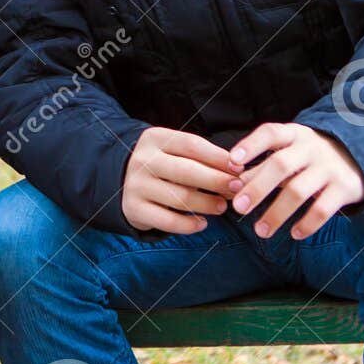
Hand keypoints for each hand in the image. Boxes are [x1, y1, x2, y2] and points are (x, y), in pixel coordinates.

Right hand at [120, 126, 241, 233]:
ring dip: (207, 204)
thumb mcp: (176, 152)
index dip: (219, 158)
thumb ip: (203, 158)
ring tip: (222, 207)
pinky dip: (189, 225)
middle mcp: (143, 160)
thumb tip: (237, 172)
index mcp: (155, 139)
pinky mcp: (133, 208)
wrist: (124, 181)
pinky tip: (201, 223)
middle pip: (187, 171)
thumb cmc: (163, 166)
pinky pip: (167, 221)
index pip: (192, 145)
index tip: (239, 169)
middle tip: (237, 189)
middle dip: (217, 181)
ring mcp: (136, 185)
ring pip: (179, 197)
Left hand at [227, 122, 363, 239]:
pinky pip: (323, 209)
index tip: (232, 161)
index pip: (270, 133)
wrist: (357, 156)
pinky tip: (294, 234)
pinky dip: (307, 223)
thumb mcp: (288, 153)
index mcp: (294, 135)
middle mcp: (311, 148)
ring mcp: (330, 168)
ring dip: (277, 213)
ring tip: (260, 231)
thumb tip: (233, 185)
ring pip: (299, 191)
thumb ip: (261, 167)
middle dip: (258, 187)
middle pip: (281, 165)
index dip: (250, 145)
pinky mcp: (345, 188)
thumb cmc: (309, 157)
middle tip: (239, 208)